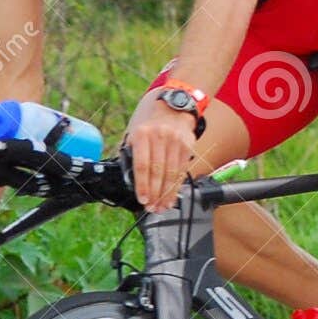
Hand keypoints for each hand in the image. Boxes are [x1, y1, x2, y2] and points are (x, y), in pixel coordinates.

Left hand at [124, 94, 197, 211]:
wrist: (173, 110)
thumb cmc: (150, 128)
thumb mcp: (135, 136)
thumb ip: (131, 156)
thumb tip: (130, 182)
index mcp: (142, 135)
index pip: (142, 165)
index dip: (142, 185)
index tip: (142, 199)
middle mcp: (159, 137)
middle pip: (157, 172)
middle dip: (154, 193)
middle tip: (151, 208)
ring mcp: (175, 141)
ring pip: (171, 174)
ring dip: (166, 194)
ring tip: (161, 207)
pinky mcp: (187, 147)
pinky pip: (181, 171)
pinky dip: (176, 188)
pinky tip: (171, 198)